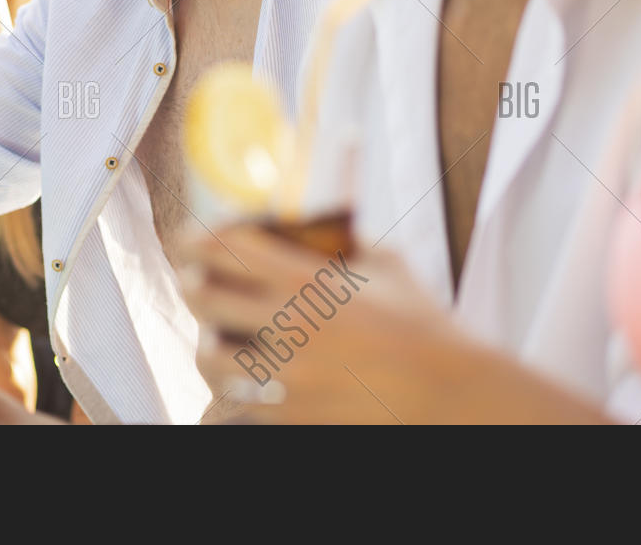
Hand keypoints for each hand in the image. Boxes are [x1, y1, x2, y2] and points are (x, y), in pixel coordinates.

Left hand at [180, 224, 455, 423]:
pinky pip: (239, 400)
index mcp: (309, 280)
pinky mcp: (293, 416)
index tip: (190, 239)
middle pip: (203, 296)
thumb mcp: (387, 265)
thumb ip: (347, 243)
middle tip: (192, 283)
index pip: (228, 246)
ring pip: (210, 356)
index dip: (197, 238)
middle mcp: (290, 324)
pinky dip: (235, 387)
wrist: (450, 396)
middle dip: (191, 285)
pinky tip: (240, 380)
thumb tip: (326, 224)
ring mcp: (288, 375)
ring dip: (207, 342)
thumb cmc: (424, 325)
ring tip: (211, 339)